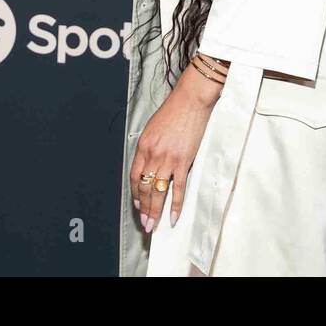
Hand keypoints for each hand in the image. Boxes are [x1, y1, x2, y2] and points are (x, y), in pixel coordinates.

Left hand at [130, 62, 221, 233]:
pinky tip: (174, 216)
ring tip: (154, 224)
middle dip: (143, 208)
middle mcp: (153, 155)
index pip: (135, 177)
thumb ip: (149, 147)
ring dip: (155, 211)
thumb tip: (149, 164)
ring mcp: (168, 160)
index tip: (137, 204)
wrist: (190, 101)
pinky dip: (176, 205)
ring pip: (158, 192)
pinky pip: (178, 188)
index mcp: (143, 147)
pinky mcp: (183, 161)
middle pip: (145, 188)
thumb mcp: (152, 128)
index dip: (135, 194)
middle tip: (145, 223)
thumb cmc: (173, 111)